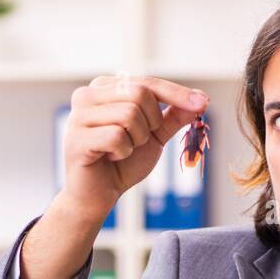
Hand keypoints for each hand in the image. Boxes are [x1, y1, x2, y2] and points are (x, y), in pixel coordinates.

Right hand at [61, 74, 207, 223]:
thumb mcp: (154, 137)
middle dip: (151, 122)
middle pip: (139, 93)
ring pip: (129, 114)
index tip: (203, 103)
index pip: (147, 82)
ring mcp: (78, 116)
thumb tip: (200, 101)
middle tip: (138, 141)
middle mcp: (87, 95)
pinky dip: (122, 152)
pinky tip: (109, 158)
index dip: (177, 93)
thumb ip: (172, 117)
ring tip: (121, 150)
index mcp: (105, 88)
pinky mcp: (76, 139)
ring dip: (136, 140)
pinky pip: (116, 137)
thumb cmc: (121, 164)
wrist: (97, 196)